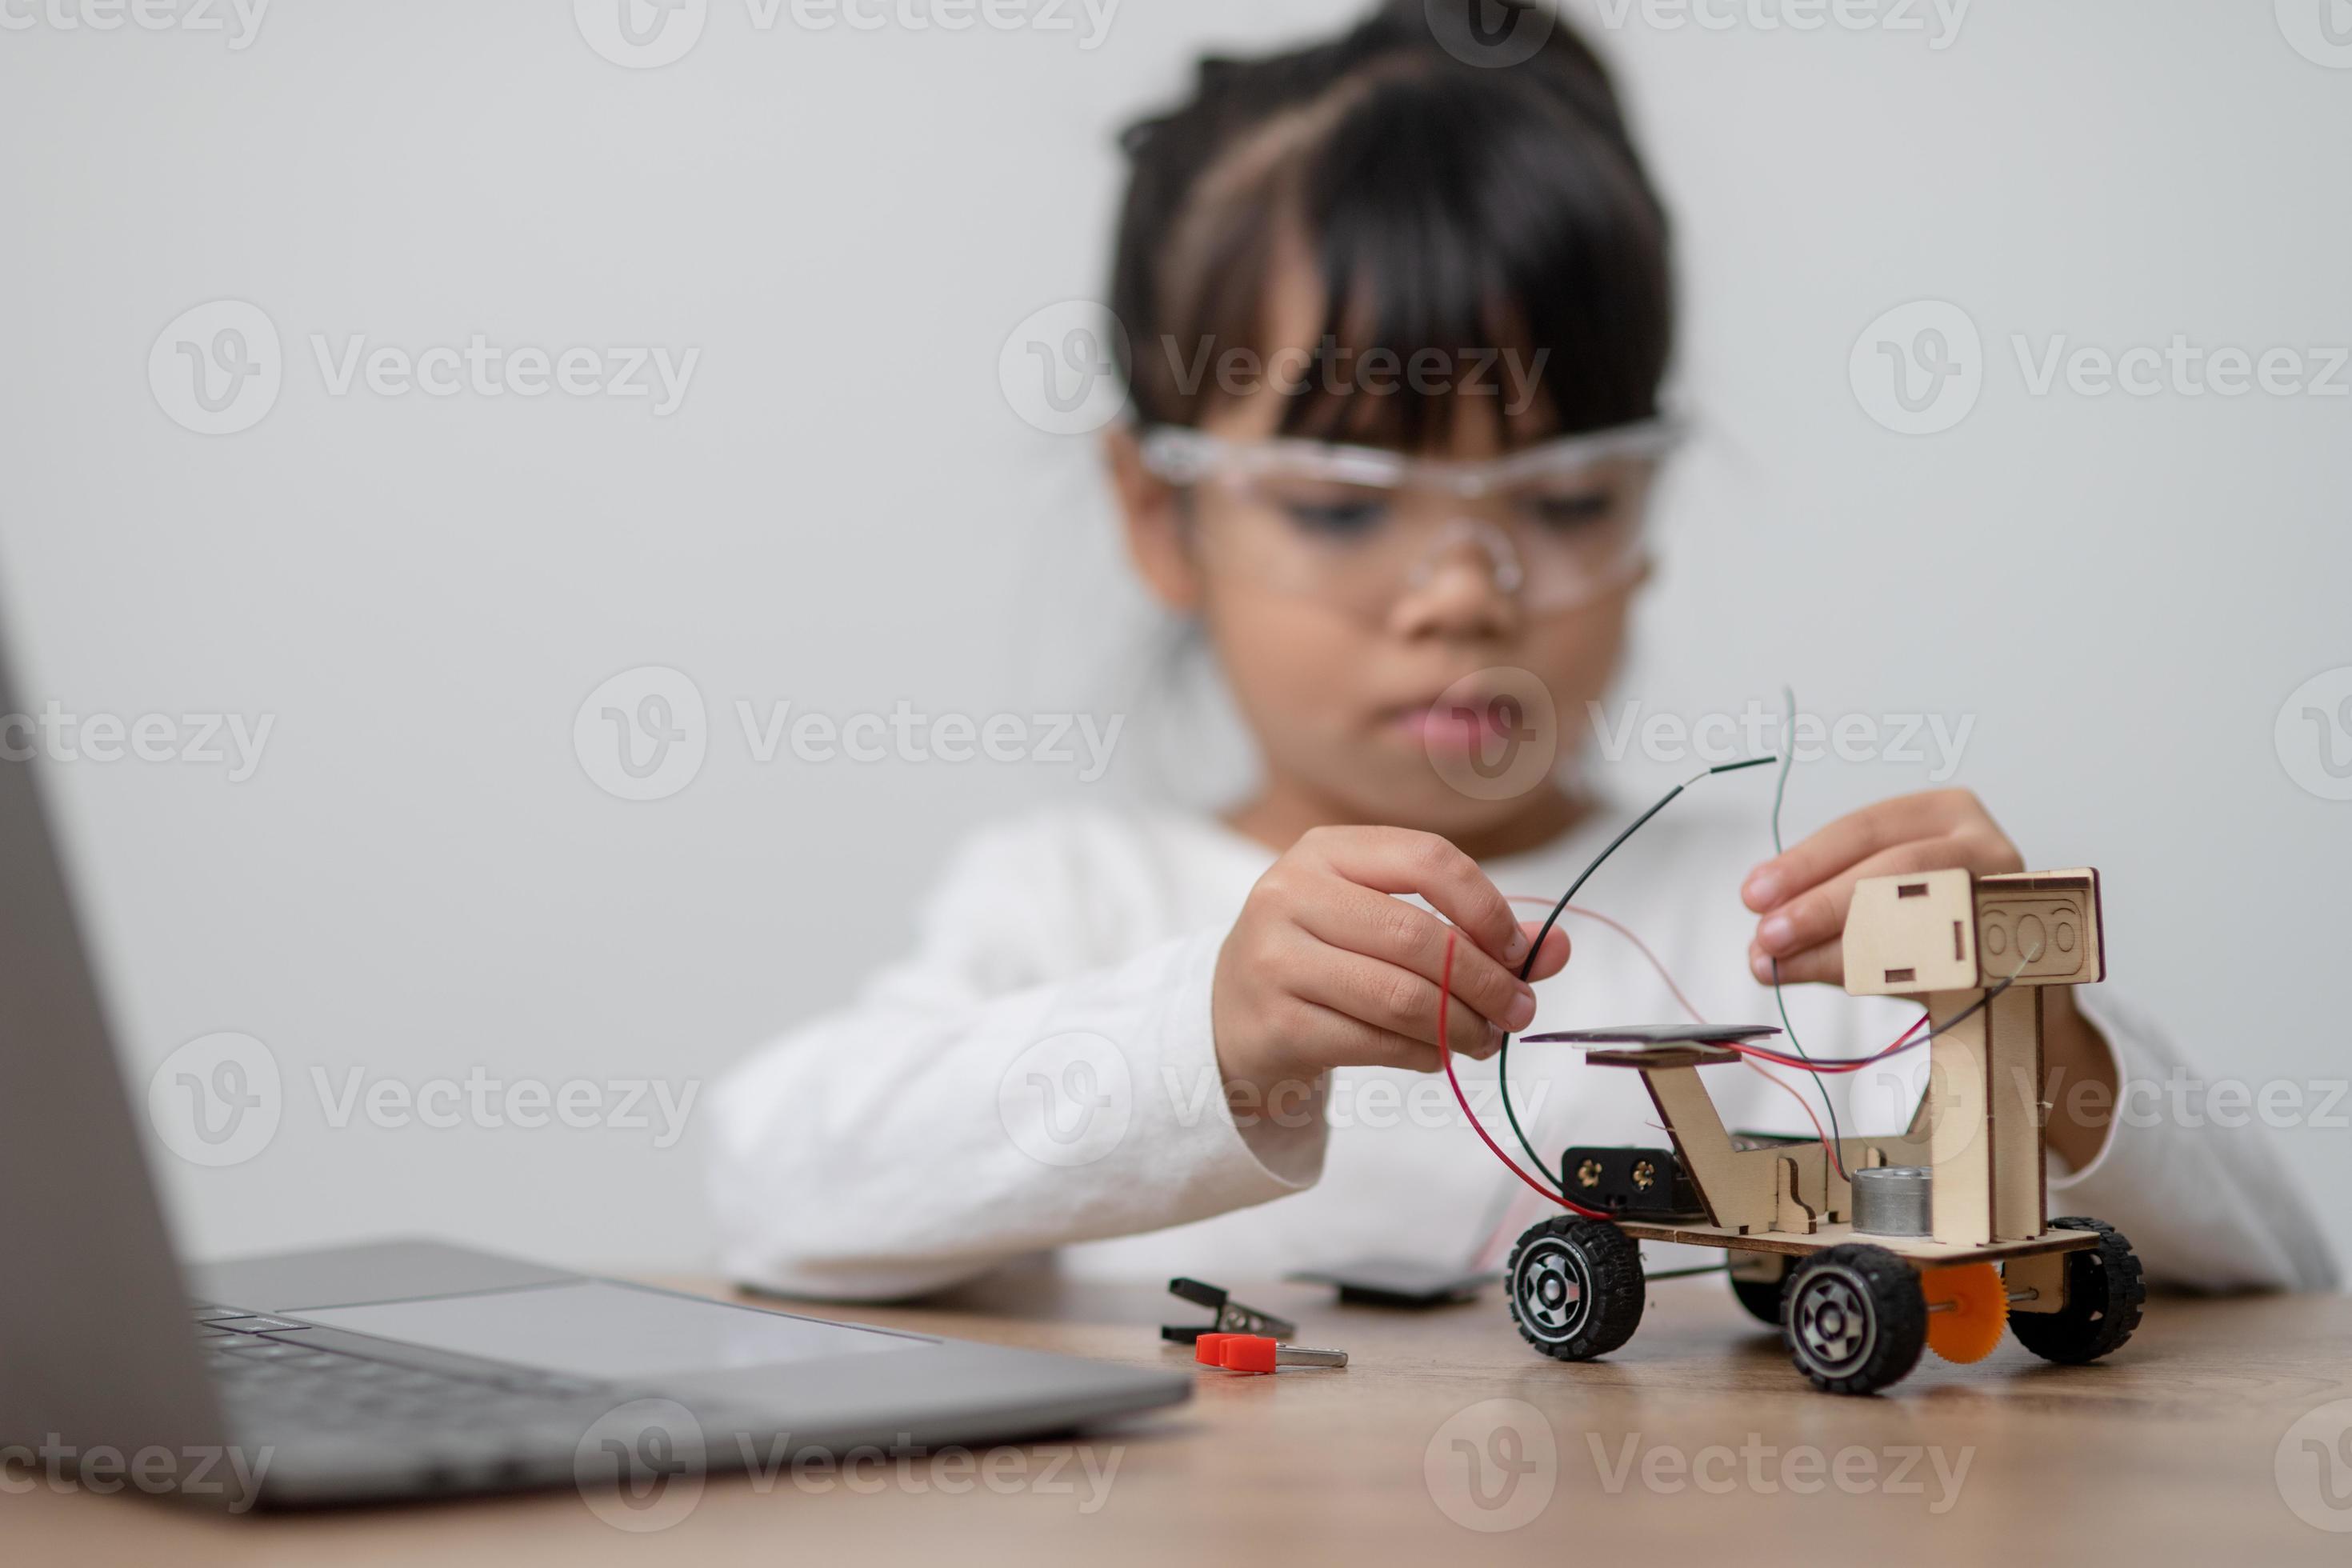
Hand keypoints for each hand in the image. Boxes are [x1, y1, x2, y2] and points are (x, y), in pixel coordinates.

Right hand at [1212, 826, 1571, 1104]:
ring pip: (1399, 996)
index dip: (1486, 907)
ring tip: (1486, 1039)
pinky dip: (1423, 1054)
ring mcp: (1275, 959)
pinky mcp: (1275, 1023)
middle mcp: (1290, 893)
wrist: (1230, 1016)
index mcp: (1326, 850)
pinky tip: (1437, 1053)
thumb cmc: (1324, 959)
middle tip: (1519, 1011)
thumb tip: (1556, 950)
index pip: (1426, 858)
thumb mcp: (1384, 922)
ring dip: (1462, 1025)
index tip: (1519, 952)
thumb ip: (1470, 930)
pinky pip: (1374, 1042)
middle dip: (1486, 981)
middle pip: (1417, 936)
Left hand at [1740, 788, 2022, 986]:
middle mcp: (1980, 842)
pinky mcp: (2011, 946)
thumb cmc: (1935, 931)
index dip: (1804, 862)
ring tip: (1783, 964)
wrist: (2008, 983)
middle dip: (1817, 904)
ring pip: (1916, 913)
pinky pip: (1936, 959)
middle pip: (1890, 868)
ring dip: (1837, 945)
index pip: (1863, 828)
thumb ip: (1823, 910)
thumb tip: (1760, 944)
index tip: (1754, 893)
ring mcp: (2005, 893)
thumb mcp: (1878, 900)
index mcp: (1940, 812)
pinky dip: (1877, 971)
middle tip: (1767, 935)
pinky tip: (1834, 980)